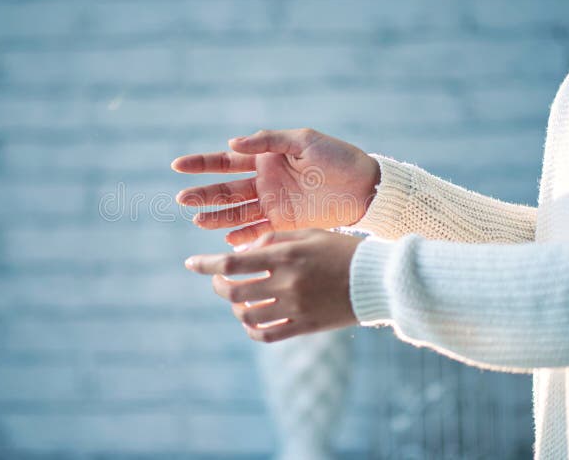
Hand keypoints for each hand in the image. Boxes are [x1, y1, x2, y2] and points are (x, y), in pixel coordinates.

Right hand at [172, 128, 379, 245]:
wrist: (366, 187)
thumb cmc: (338, 158)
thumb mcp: (304, 141)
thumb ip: (268, 141)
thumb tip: (232, 143)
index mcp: (267, 157)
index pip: (226, 161)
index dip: (201, 164)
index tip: (177, 166)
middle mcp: (265, 181)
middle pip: (226, 189)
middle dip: (204, 194)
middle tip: (182, 200)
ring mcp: (273, 203)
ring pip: (237, 211)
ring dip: (217, 217)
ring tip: (197, 220)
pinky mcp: (285, 222)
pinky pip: (258, 230)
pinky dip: (242, 235)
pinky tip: (226, 239)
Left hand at [184, 229, 361, 342]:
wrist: (378, 279)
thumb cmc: (343, 249)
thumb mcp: (310, 233)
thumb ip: (275, 239)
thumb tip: (244, 250)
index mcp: (286, 256)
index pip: (234, 262)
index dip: (207, 264)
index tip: (191, 264)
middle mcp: (287, 283)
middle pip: (234, 293)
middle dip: (219, 286)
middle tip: (220, 281)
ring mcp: (296, 307)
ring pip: (247, 316)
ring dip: (235, 308)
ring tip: (239, 299)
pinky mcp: (305, 326)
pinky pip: (267, 335)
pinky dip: (252, 329)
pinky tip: (252, 321)